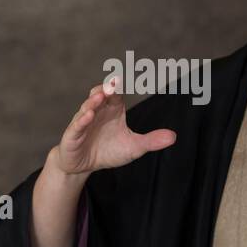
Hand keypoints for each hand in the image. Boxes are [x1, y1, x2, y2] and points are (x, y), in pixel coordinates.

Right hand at [53, 77, 176, 176]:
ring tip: (100, 96)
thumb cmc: (108, 151)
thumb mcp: (133, 147)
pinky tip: (88, 115)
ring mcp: (83, 122)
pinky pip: (77, 125)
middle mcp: (97, 111)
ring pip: (87, 107)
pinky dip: (82, 120)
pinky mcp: (73, 135)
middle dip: (106, 88)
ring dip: (93, 101)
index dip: (119, 86)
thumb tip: (174, 136)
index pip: (116, 94)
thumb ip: (151, 140)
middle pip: (100, 94)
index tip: (124, 79)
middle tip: (114, 82)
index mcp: (112, 109)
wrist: (83, 166)